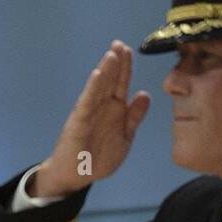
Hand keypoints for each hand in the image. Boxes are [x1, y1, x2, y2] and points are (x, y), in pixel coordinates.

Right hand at [32, 40, 150, 197]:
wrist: (76, 177)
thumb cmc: (99, 158)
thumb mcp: (125, 138)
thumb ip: (134, 118)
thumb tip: (145, 94)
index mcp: (115, 110)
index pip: (121, 84)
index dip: (126, 68)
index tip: (129, 51)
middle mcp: (102, 107)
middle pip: (111, 80)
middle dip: (116, 62)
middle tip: (120, 44)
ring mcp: (90, 112)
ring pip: (99, 87)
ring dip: (106, 70)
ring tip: (112, 53)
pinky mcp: (79, 121)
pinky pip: (87, 101)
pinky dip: (93, 87)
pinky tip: (99, 73)